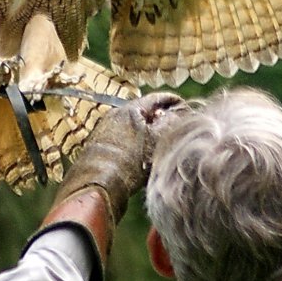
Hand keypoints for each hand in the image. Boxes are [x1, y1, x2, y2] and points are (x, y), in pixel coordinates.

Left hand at [52, 92, 187, 222]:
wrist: (97, 183)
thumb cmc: (128, 162)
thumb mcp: (157, 142)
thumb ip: (171, 124)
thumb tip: (179, 113)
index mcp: (130, 109)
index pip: (157, 98)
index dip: (174, 102)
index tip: (184, 107)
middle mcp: (114, 115)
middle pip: (143, 112)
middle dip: (160, 119)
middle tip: (174, 127)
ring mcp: (104, 129)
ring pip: (133, 126)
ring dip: (146, 132)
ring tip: (158, 145)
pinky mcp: (99, 144)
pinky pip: (122, 138)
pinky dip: (134, 143)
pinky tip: (140, 157)